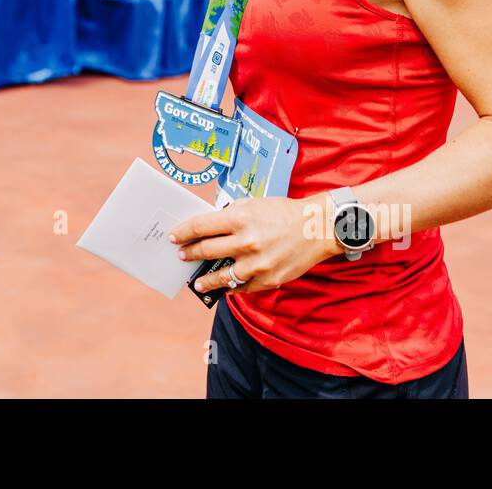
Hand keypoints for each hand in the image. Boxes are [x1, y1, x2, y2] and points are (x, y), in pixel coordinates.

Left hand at [169, 195, 340, 295]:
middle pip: (207, 250)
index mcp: (240, 218)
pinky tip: (224, 287)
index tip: (174, 237)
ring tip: (197, 281)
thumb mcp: (254, 204)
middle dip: (191, 253)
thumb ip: (230, 214)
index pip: (201, 226)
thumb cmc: (283, 212)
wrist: (317, 228)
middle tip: (182, 255)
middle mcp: (246, 242)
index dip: (184, 232)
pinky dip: (232, 287)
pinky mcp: (268, 279)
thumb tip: (209, 226)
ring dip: (205, 280)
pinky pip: (243, 287)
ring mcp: (257, 264)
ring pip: (222, 276)